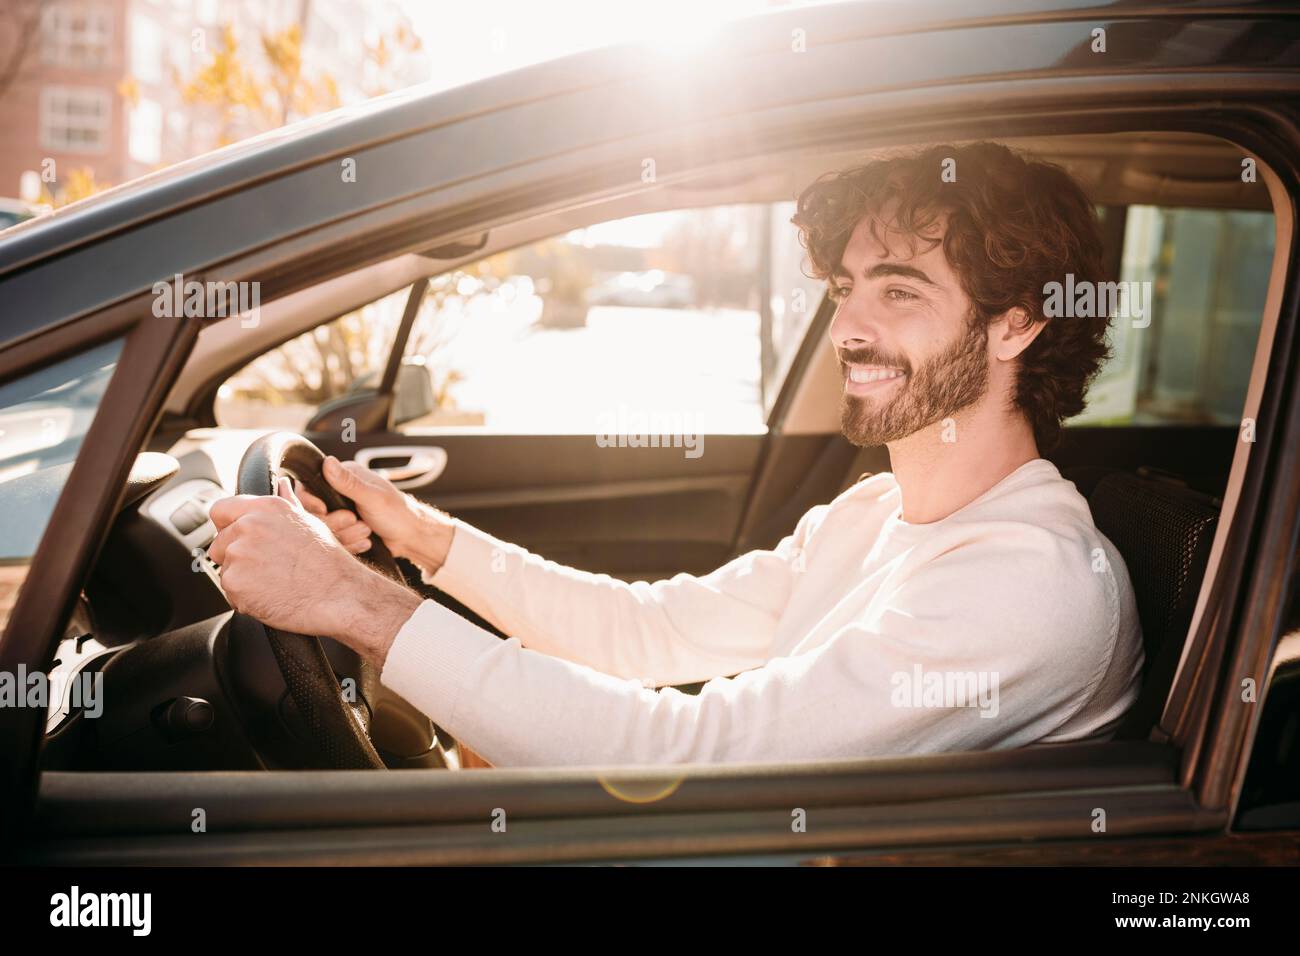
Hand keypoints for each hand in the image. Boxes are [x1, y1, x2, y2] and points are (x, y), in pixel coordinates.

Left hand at [209, 477, 421, 666]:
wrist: (339, 595)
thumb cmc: (329, 563)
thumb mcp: (310, 523)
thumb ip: (287, 504)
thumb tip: (282, 485)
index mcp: (265, 508)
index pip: (220, 510)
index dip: (226, 526)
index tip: (236, 538)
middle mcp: (248, 526)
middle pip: (219, 544)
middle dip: (235, 557)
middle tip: (266, 569)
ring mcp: (238, 554)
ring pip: (225, 570)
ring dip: (242, 580)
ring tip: (273, 584)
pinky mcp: (234, 582)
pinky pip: (230, 593)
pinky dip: (245, 599)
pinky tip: (270, 596)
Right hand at [298, 455, 455, 575]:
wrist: (411, 537)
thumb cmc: (398, 513)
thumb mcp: (372, 497)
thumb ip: (348, 483)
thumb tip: (327, 461)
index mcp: (345, 477)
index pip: (310, 487)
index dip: (311, 502)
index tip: (322, 510)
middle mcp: (339, 493)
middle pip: (314, 512)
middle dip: (335, 522)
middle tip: (356, 521)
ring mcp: (340, 512)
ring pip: (324, 529)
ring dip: (346, 534)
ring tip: (367, 530)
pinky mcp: (344, 530)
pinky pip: (334, 541)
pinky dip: (350, 544)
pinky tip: (366, 540)